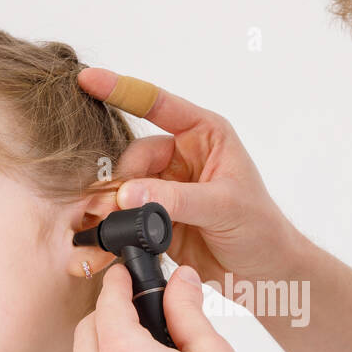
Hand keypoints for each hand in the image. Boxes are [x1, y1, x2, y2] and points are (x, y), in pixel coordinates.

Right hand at [78, 68, 303, 288]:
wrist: (262, 272)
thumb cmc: (260, 228)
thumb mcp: (223, 206)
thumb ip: (176, 198)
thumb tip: (129, 194)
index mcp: (205, 134)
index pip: (158, 104)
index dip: (121, 89)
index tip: (88, 80)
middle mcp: (182, 155)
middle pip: (135, 155)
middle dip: (120, 178)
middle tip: (112, 204)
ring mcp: (167, 186)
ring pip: (126, 186)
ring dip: (112, 204)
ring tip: (104, 221)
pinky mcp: (156, 217)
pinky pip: (126, 214)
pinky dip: (114, 225)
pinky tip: (105, 236)